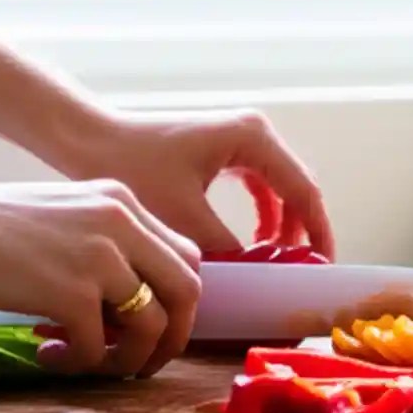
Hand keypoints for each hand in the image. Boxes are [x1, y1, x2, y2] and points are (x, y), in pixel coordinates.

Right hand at [0, 179, 201, 376]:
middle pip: (187, 290)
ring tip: (91, 364)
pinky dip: (79, 362)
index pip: (186, 256)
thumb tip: (126, 304)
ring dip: (128, 357)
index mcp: (123, 202)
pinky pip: (99, 345)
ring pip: (153, 325)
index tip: (155, 326)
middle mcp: (122, 222)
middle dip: (173, 337)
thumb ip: (104, 246)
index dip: (178, 300)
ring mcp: (101, 256)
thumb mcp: (65, 216)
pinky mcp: (72, 291)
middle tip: (141, 362)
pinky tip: (47, 354)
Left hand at [55, 108, 335, 259]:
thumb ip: (227, 248)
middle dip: (303, 232)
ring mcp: (239, 139)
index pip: (303, 191)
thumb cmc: (132, 166)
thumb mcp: (184, 217)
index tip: (323, 267)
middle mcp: (253, 132)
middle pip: (297, 189)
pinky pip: (257, 189)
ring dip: (281, 228)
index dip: (318, 233)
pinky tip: (254, 246)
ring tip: (278, 264)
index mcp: (252, 138)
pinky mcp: (222, 151)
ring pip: (279, 191)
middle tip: (305, 272)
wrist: (88, 139)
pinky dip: (262, 218)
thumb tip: (257, 279)